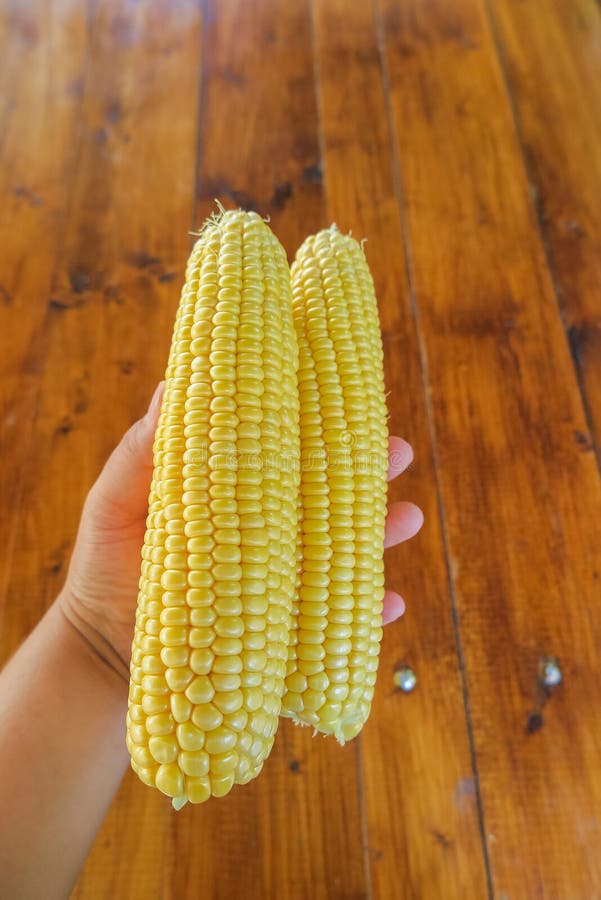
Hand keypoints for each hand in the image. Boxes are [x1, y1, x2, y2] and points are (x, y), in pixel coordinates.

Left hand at [59, 385, 422, 674]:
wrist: (105, 650)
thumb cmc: (107, 567)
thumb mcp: (117, 501)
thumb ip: (142, 452)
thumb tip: (171, 384)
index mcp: (235, 493)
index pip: (286, 450)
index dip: (319, 421)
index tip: (350, 391)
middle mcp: (267, 532)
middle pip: (328, 494)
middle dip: (367, 471)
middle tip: (398, 451)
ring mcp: (281, 581)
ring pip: (343, 550)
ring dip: (380, 532)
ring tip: (408, 517)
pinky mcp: (285, 634)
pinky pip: (336, 625)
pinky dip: (365, 615)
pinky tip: (391, 604)